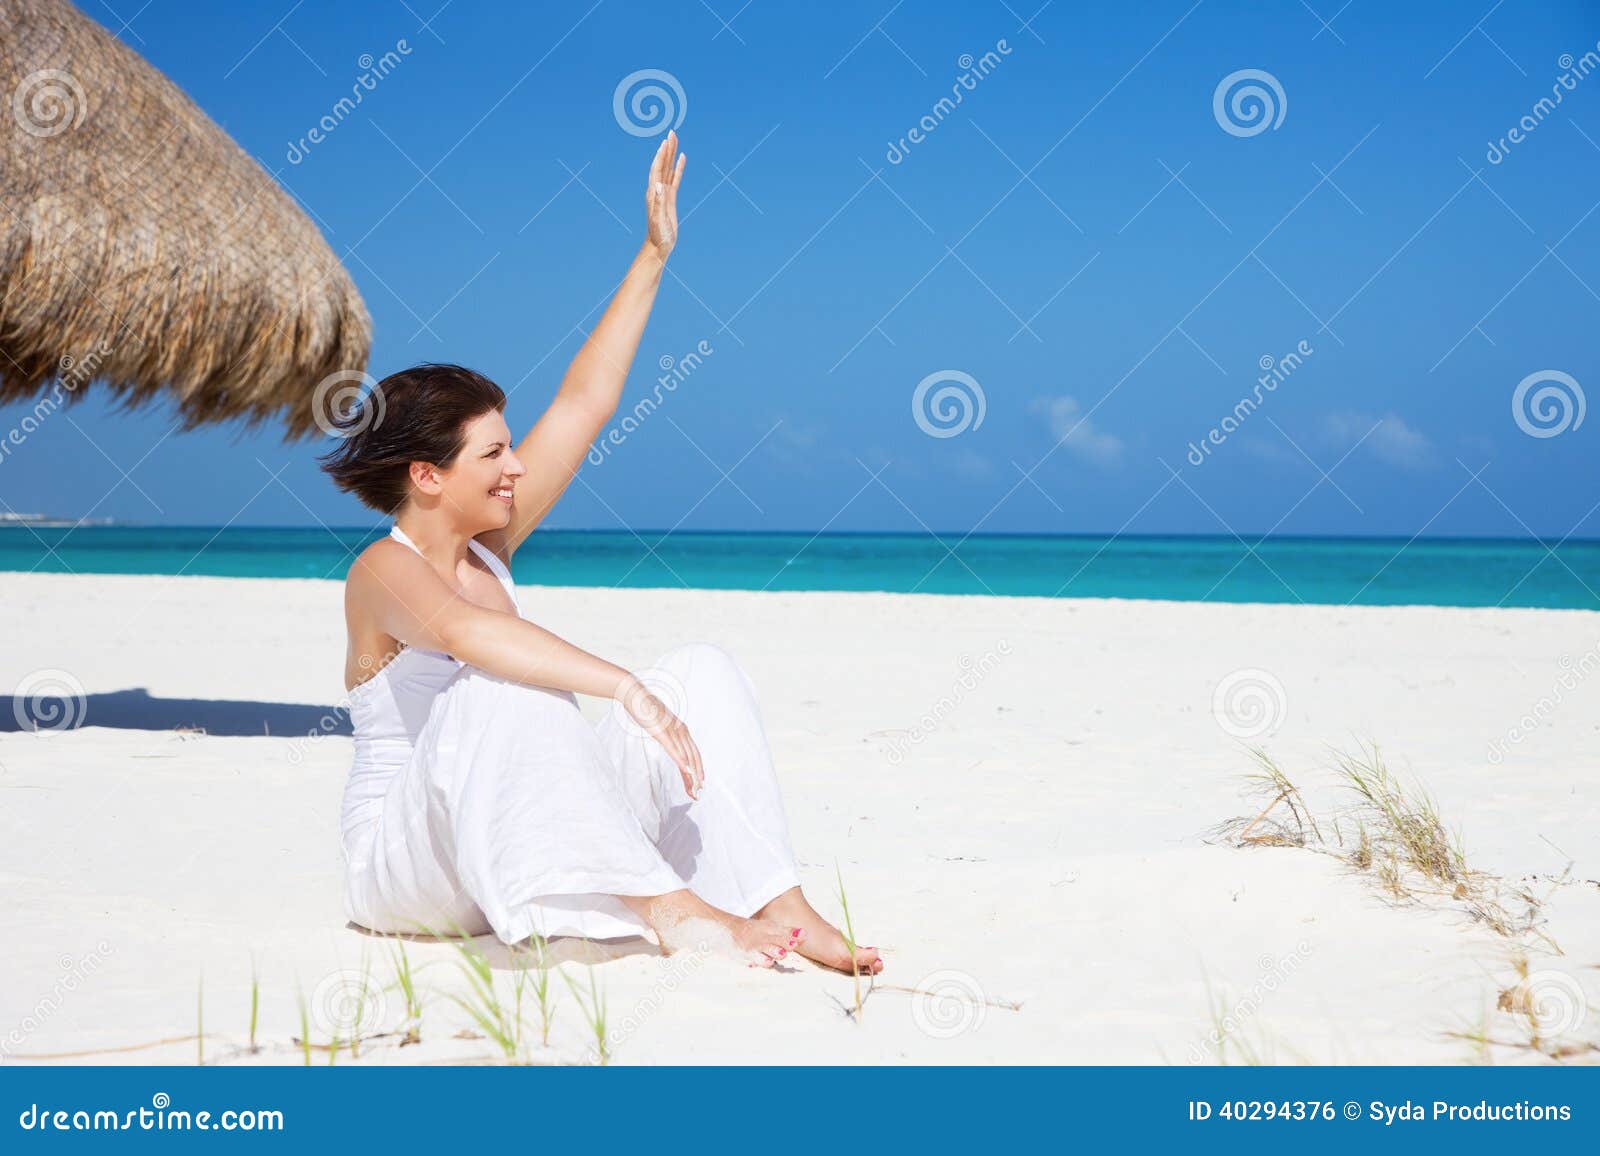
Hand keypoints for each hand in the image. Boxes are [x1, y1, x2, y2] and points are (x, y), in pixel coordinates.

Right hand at [618, 676, 703, 798]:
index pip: (693, 754)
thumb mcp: (660, 726)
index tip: (697, 785)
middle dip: (697, 777)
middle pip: (694, 758)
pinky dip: (681, 761)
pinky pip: (674, 749)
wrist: (635, 695)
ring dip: (691, 774)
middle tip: (699, 793)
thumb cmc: (646, 710)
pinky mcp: (663, 732)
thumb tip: (669, 745)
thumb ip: (667, 737)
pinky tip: (686, 771)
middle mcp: (682, 731)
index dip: (697, 770)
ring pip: (687, 756)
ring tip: (695, 788)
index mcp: (682, 730)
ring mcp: (673, 731)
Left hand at [644, 129, 684, 258]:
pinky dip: (679, 167)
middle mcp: (657, 189)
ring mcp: (664, 192)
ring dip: (671, 154)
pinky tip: (682, 158)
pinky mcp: (670, 197)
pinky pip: (675, 178)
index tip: (666, 142)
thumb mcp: (658, 219)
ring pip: (669, 168)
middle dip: (667, 148)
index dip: (661, 155)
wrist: (659, 244)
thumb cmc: (658, 234)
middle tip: (672, 132)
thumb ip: (659, 202)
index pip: (657, 169)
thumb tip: (659, 184)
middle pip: (663, 164)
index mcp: (653, 192)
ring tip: (675, 139)